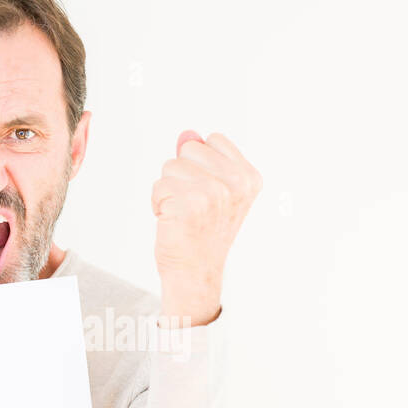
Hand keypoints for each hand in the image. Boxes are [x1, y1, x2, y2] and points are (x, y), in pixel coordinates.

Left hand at [150, 130, 261, 325]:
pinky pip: (159, 186)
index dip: (201, 165)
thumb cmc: (202, 232)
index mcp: (249, 177)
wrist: (195, 272)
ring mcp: (213, 193)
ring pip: (171, 166)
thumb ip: (202, 159)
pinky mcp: (189, 203)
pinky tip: (173, 222)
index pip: (212, 140)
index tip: (207, 194)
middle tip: (193, 206)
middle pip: (189, 149)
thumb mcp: (212, 189)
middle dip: (183, 175)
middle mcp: (236, 184)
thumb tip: (186, 134)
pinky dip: (158, 203)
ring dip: (169, 190)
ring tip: (183, 214)